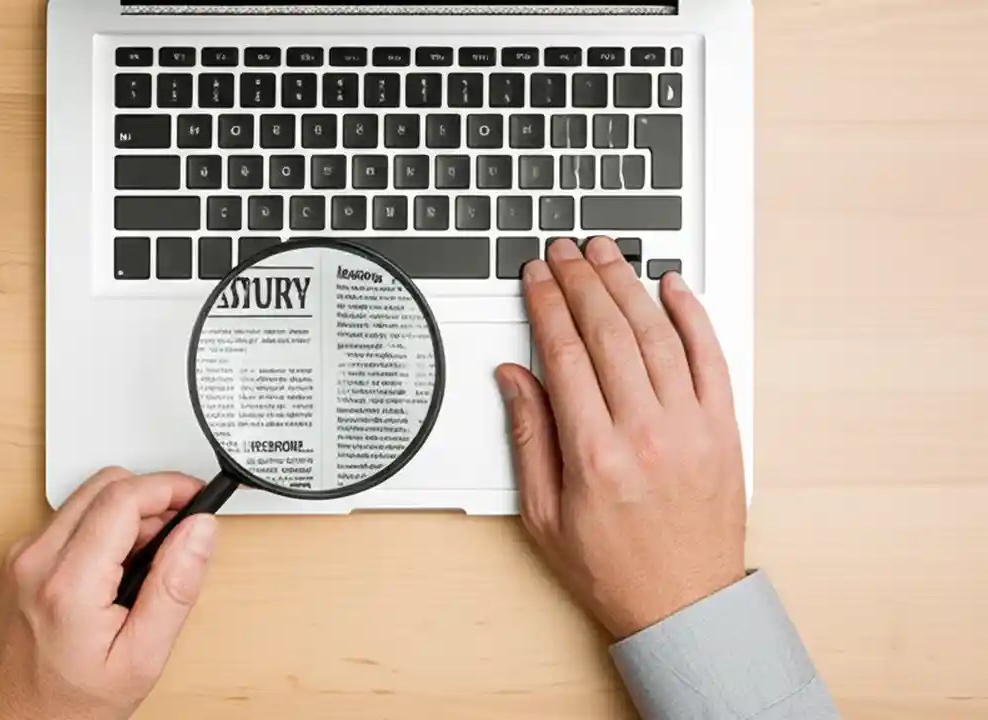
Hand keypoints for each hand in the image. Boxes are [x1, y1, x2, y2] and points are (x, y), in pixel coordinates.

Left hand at [0, 467, 217, 719]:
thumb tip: (200, 531)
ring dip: (126, 512)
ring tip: (149, 559)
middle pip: (104, 485)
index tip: (197, 497)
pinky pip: (66, 521)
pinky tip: (117, 569)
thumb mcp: (140, 659)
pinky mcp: (16, 563)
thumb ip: (174, 587)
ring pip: (84, 499)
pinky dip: (100, 528)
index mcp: (68, 583)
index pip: (124, 497)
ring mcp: (20, 558)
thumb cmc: (67, 707)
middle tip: (179, 530)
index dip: (170, 487)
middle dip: (151, 495)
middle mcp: (35, 560)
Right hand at [496, 237, 745, 639]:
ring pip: (657, 333)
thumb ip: (529, 438)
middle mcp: (646, 432)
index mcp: (595, 453)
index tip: (536, 277)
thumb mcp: (544, 514)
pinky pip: (711, 357)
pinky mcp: (723, 429)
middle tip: (564, 250)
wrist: (684, 606)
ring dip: (628, 285)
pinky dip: (692, 315)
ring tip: (607, 253)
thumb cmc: (614, 568)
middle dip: (581, 281)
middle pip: (608, 331)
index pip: (565, 352)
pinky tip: (672, 286)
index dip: (546, 303)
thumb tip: (514, 377)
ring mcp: (691, 427)